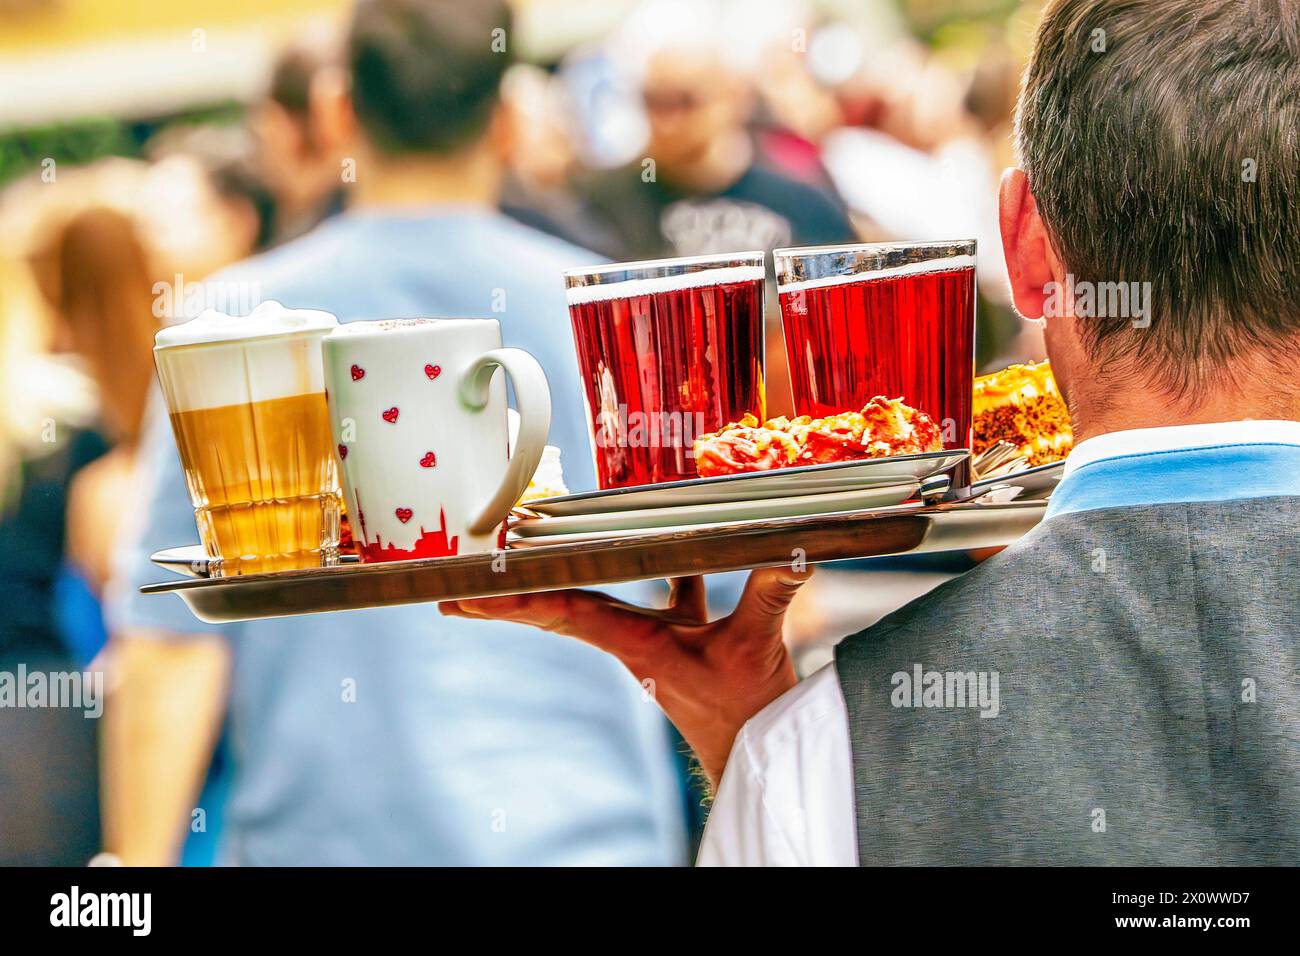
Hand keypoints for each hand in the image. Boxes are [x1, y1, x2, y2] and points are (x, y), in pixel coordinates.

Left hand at [439, 567, 813, 786]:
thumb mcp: (757, 647)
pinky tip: (650, 535)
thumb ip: (770, 595)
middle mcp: (631, 640)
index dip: (518, 597)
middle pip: (553, 611)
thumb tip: (793, 554)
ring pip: (588, 600)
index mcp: (636, 643)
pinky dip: (642, 566)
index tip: (472, 590)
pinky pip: (649, 591)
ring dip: (547, 584)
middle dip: (503, 602)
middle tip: (452, 591)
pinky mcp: (678, 634)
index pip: (565, 611)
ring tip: (506, 569)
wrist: (757, 745)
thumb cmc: (746, 708)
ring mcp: (650, 638)